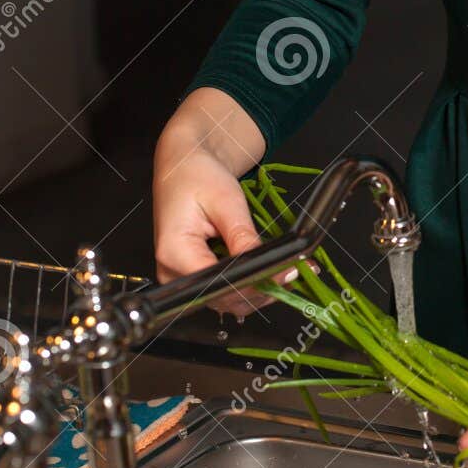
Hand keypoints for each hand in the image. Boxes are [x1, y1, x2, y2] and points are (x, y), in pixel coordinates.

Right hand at [153, 87, 284, 317]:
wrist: (183, 167)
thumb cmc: (197, 175)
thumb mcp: (226, 200)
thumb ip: (242, 236)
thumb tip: (264, 265)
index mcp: (174, 252)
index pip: (217, 284)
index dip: (253, 284)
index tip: (283, 274)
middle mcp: (173, 273)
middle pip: (223, 299)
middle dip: (261, 288)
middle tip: (294, 271)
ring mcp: (182, 279)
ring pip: (226, 300)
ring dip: (259, 289)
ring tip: (287, 270)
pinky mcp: (194, 278)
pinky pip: (224, 290)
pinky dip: (248, 283)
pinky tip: (270, 271)